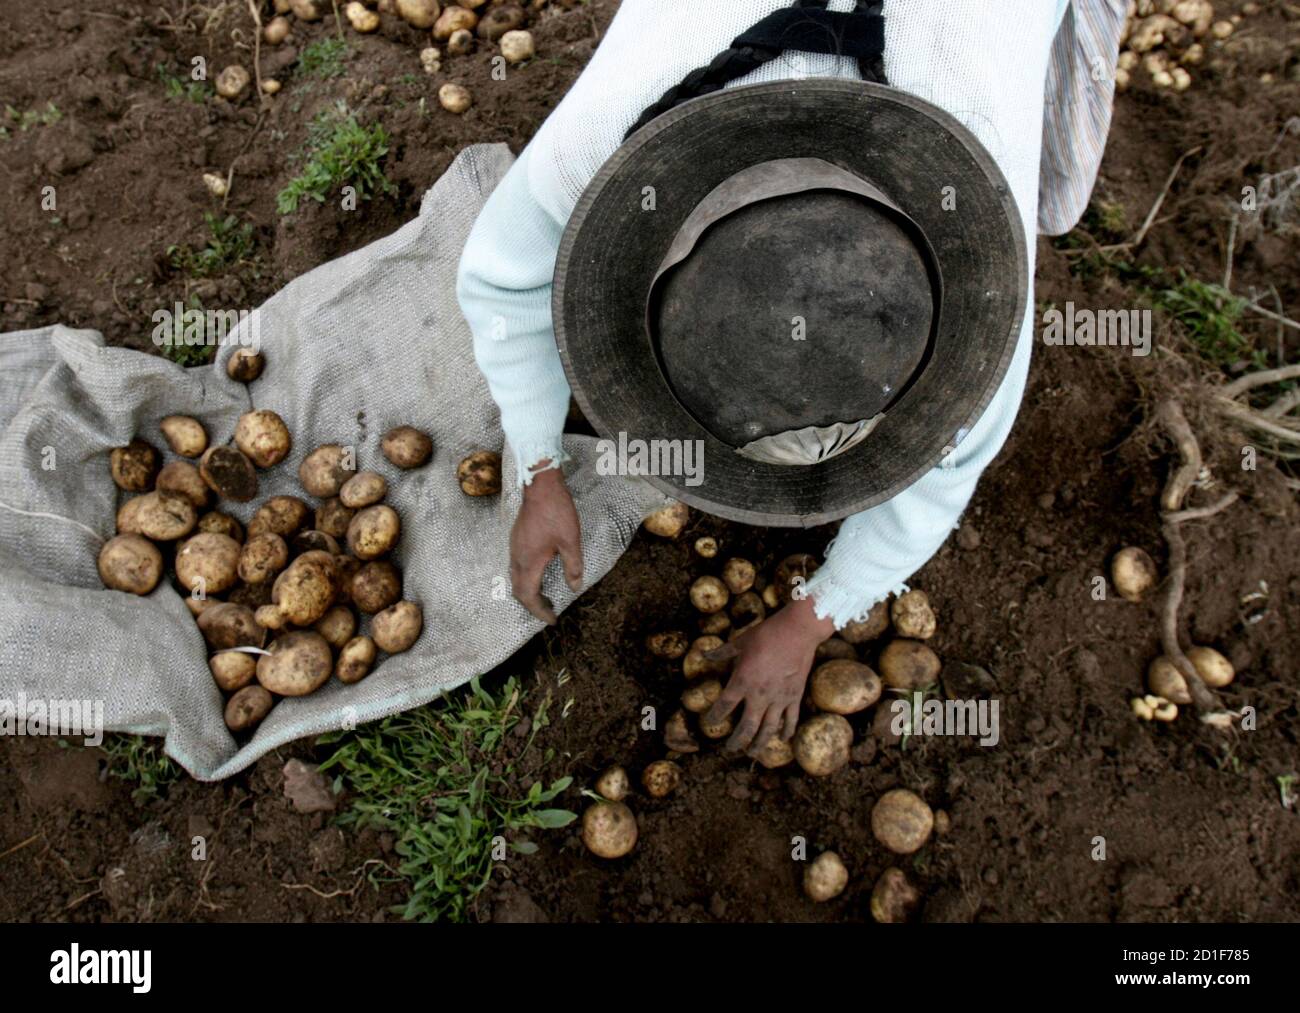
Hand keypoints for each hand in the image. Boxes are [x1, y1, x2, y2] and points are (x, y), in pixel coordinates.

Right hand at [509, 464, 582, 623]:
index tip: (552, 619)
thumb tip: (574, 587)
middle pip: (518, 591)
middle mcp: (517, 558)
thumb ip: (573, 566)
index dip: (539, 611)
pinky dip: (526, 579)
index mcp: (530, 562)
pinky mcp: (516, 540)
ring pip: (516, 579)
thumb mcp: (571, 541)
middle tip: (550, 610)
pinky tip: (540, 574)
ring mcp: (514, 548)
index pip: (529, 596)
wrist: (540, 486)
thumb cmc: (557, 513)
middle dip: (533, 605)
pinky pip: (516, 567)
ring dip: (529, 592)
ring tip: (546, 597)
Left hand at [703, 594, 834, 755]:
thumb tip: (705, 654)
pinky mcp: (795, 696)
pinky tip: (783, 739)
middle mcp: (759, 695)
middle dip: (737, 741)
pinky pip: (791, 719)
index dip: (715, 716)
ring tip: (752, 753)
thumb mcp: (740, 641)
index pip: (724, 705)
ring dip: (759, 743)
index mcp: (742, 681)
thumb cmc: (766, 634)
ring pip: (768, 729)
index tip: (710, 723)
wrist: (798, 631)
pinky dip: (787, 730)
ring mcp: (779, 698)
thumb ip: (722, 652)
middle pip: (746, 726)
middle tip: (730, 749)